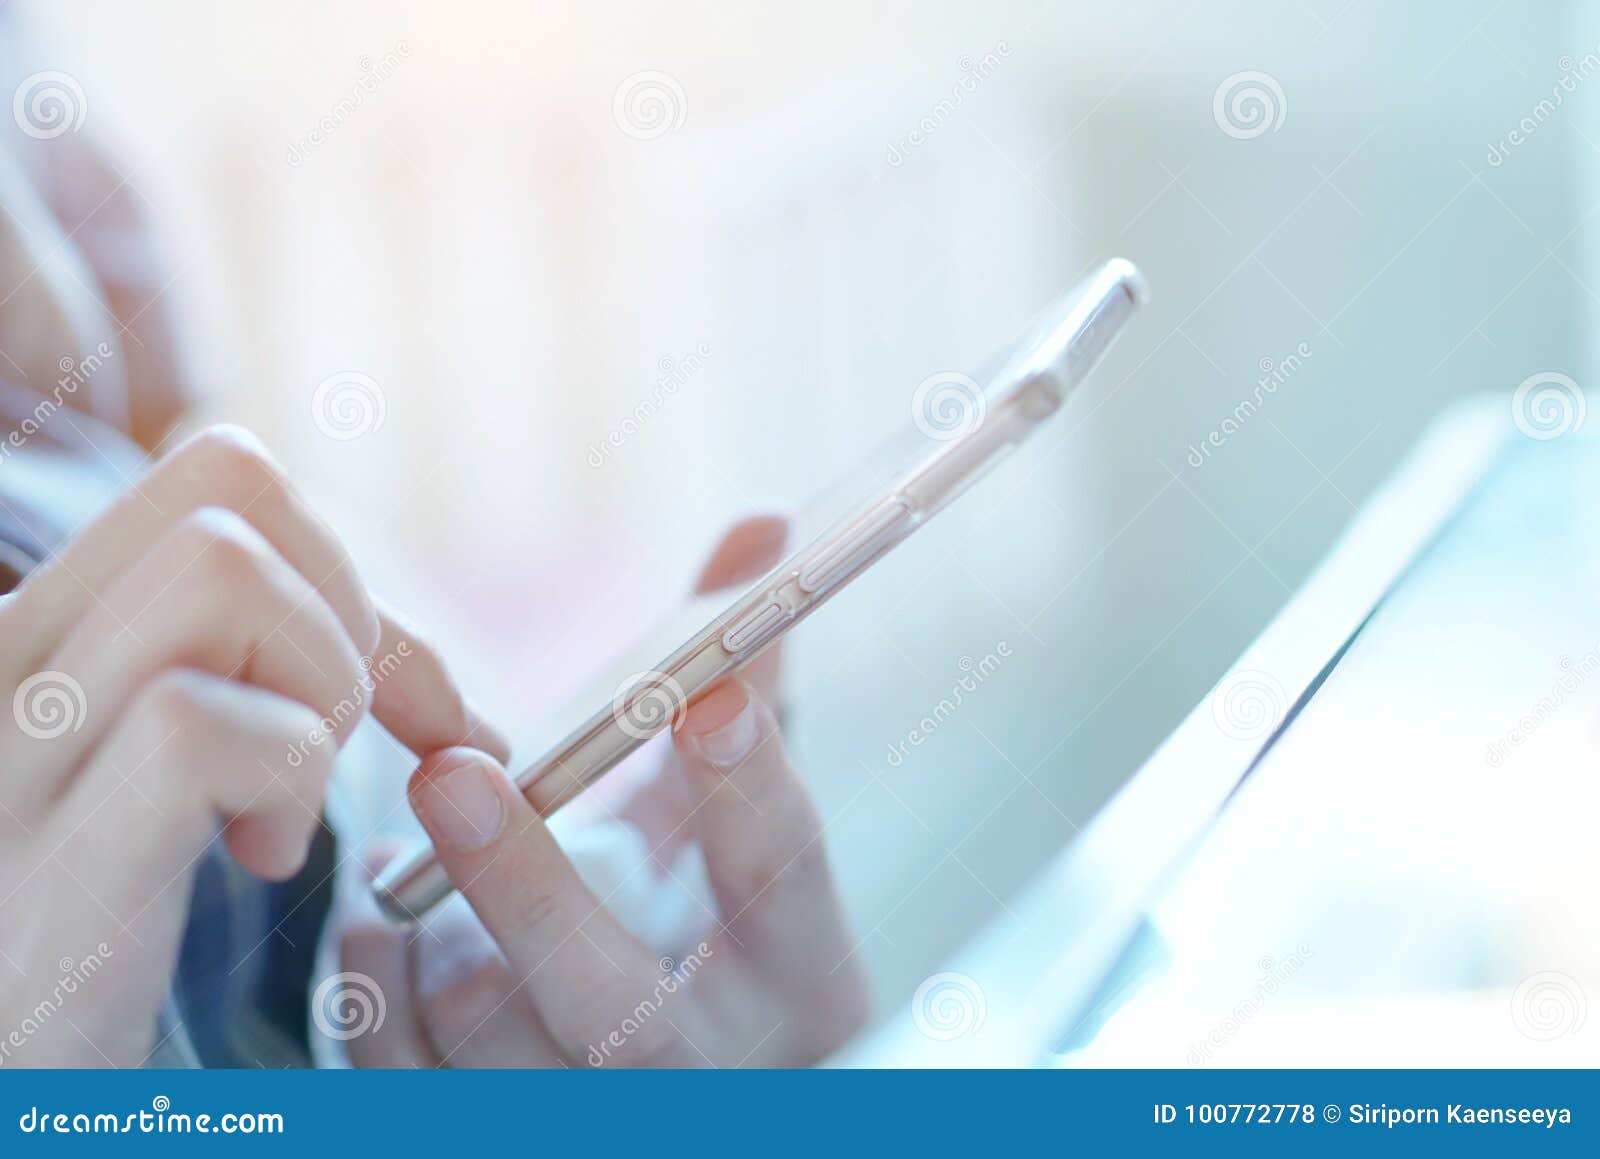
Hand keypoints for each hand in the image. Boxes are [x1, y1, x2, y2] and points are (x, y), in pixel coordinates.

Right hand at [0, 425, 506, 1065]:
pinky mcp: (37, 878)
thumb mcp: (181, 789)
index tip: (410, 704)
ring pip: (218, 572)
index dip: (349, 571)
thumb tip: (441, 690)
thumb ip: (261, 690)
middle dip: (350, 612)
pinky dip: (284, 779)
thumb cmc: (116, 954)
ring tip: (284, 807)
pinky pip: (196, 724)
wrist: (37, 1099)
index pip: (219, 472)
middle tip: (340, 748)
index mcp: (36, 636)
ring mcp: (2, 759)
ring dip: (320, 690)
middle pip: (229, 484)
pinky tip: (260, 861)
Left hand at [340, 518, 870, 1066]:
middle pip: (621, 1003)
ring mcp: (602, 1114)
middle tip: (453, 772)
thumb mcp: (731, 813)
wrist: (683, 1064)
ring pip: (498, 1050)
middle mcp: (711, 1062)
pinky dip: (377, 994)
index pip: (784, 871)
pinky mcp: (502, 1134)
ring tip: (414, 839)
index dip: (750, 778)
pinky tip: (376, 926)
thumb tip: (766, 531)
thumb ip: (741, 683)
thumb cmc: (701, 912)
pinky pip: (411, 1085)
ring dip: (439, 931)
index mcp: (798, 964)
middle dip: (533, 888)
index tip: (704, 686)